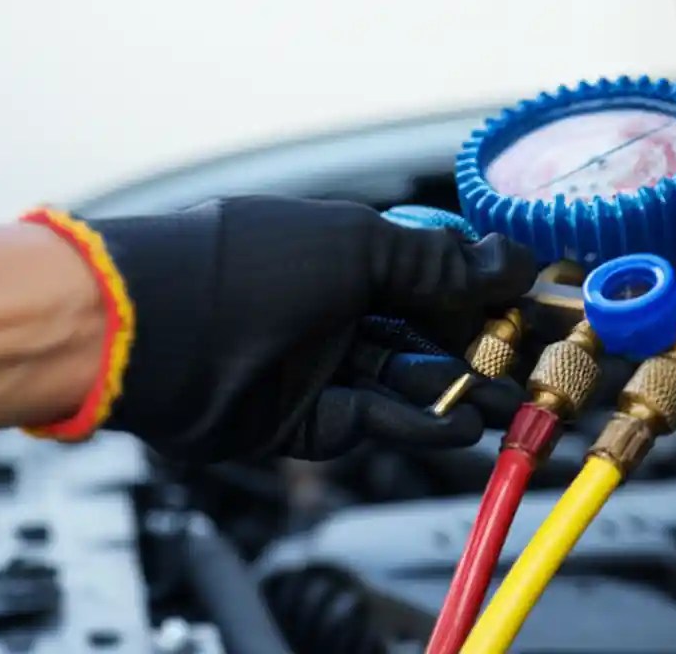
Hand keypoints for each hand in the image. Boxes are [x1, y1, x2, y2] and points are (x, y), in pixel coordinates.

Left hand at [85, 196, 535, 461]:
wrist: (150, 333)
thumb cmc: (244, 267)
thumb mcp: (359, 248)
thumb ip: (439, 264)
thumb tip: (511, 258)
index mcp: (339, 252)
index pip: (426, 275)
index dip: (477, 294)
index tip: (525, 312)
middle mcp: (325, 306)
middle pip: (416, 334)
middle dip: (473, 353)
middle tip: (523, 371)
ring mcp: (308, 365)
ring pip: (397, 384)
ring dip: (452, 395)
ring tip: (502, 406)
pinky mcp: (294, 420)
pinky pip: (364, 424)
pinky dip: (411, 427)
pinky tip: (454, 425)